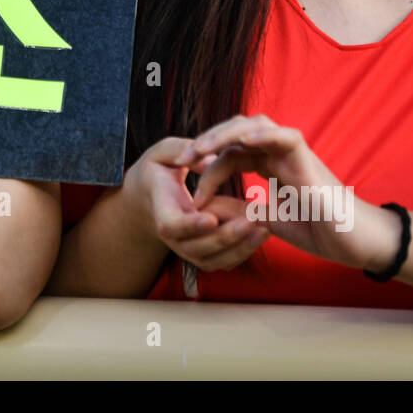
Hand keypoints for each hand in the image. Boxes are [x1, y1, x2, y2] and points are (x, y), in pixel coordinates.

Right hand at [126, 135, 269, 272]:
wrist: (148, 199)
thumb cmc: (157, 171)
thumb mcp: (161, 154)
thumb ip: (180, 150)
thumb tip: (208, 158)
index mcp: (161, 210)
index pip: (171, 225)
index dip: (190, 225)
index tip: (211, 217)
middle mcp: (173, 237)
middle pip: (196, 248)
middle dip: (224, 237)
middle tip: (251, 221)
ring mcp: (187, 249)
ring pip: (212, 260)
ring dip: (239, 248)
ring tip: (264, 229)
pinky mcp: (203, 254)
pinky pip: (223, 262)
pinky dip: (242, 252)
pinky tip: (262, 234)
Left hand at [177, 114, 397, 271]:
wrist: (355, 241)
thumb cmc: (319, 230)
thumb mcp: (265, 221)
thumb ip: (237, 210)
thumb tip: (204, 207)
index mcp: (269, 165)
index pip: (230, 155)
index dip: (208, 170)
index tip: (193, 195)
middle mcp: (278, 153)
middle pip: (237, 132)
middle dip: (208, 141)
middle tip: (184, 159)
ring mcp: (294, 152)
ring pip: (255, 124)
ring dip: (226, 133)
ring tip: (202, 148)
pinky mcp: (309, 158)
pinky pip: (286, 135)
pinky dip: (265, 134)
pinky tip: (245, 140)